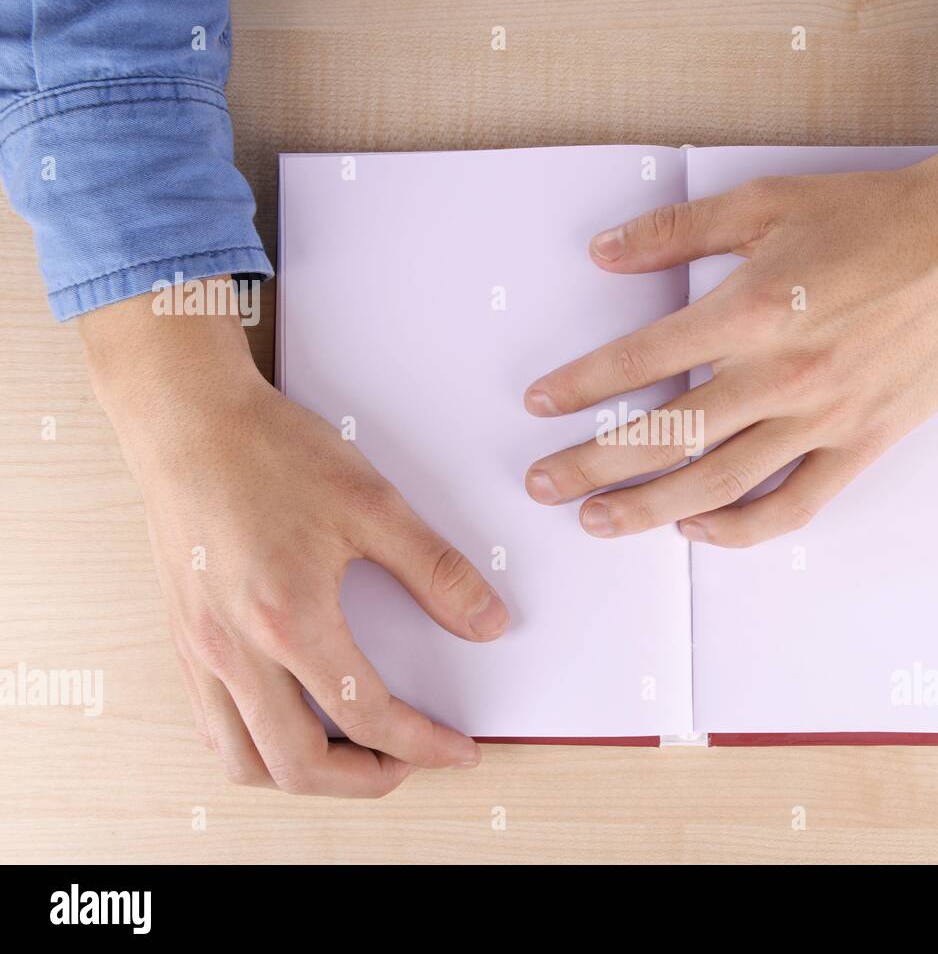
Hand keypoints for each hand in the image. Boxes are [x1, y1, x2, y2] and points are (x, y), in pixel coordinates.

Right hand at [81, 290, 508, 795]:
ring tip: (353, 754)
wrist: (187, 421)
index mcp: (290, 620)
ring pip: (244, 761)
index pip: (367, 718)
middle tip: (411, 762)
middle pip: (300, 765)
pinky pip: (212, 725)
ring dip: (305, 775)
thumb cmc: (271, 453)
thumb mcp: (373, 504)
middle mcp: (237, 650)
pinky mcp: (185, 638)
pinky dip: (255, 745)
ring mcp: (201, 650)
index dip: (422, 746)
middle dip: (367, 781)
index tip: (457, 750)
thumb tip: (487, 623)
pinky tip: (288, 720)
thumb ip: (436, 571)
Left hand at [523, 127, 937, 545]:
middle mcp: (781, 374)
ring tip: (597, 521)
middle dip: (593, 465)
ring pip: (720, 482)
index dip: (581, 386)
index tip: (539, 405)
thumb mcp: (767, 202)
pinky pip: (795, 505)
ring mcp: (824, 416)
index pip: (641, 360)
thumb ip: (676, 230)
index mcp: (749, 310)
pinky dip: (742, 529)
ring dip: (650, 509)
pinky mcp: (863, 442)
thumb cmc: (873, 217)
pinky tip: (698, 529)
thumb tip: (603, 253)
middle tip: (543, 486)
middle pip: (668, 436)